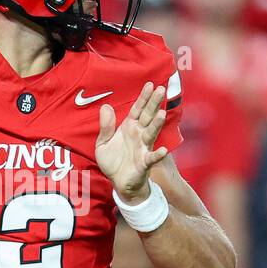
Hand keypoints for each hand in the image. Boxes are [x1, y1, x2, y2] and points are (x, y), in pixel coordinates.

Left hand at [95, 82, 167, 203]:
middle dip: (153, 103)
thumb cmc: (113, 162)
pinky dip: (157, 154)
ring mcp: (143, 148)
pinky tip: (163, 150)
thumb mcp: (103, 143)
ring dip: (156, 124)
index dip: (143, 97)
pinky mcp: (144, 163)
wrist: (118, 183)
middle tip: (161, 89)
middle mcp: (139, 135)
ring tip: (161, 113)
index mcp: (129, 127)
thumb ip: (105, 126)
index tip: (149, 84)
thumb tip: (105, 106)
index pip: (137, 109)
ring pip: (151, 133)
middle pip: (147, 116)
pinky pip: (151, 158)